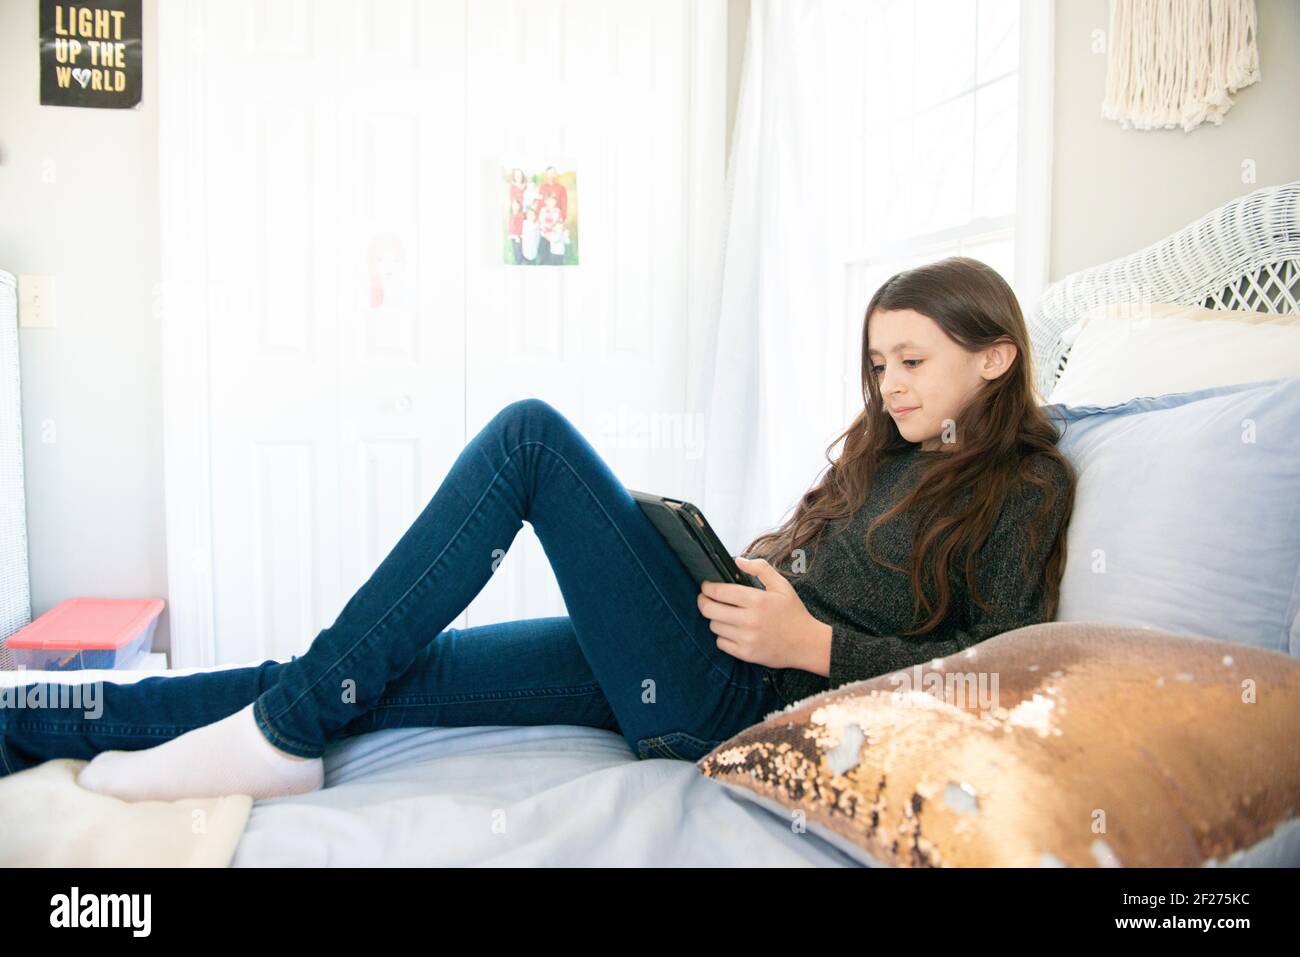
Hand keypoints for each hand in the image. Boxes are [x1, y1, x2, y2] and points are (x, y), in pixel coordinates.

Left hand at [696, 556, 831, 671]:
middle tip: (705, 598)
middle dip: (703, 602)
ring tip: (723, 614)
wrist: (807, 644)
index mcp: (757, 601)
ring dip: (715, 618)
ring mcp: (747, 639)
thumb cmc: (793, 613)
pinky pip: (720, 643)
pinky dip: (722, 636)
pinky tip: (730, 630)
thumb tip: (738, 560)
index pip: (720, 591)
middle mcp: (750, 620)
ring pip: (714, 626)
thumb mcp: (782, 585)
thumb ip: (760, 568)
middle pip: (710, 610)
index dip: (708, 588)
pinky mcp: (746, 654)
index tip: (706, 586)